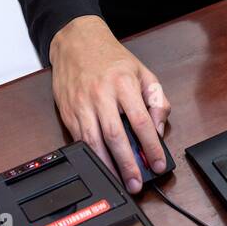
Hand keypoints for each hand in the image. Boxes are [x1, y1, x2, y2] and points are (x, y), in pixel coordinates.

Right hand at [48, 15, 171, 193]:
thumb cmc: (111, 58)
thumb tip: (158, 129)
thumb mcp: (142, 72)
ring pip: (94, 141)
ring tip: (119, 181)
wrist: (76, 42)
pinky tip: (100, 166)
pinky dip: (90, 155)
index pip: (141, 121)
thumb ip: (156, 100)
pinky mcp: (68, 112)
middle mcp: (101, 95)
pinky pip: (79, 139)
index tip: (158, 163)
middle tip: (136, 183)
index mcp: (124, 84)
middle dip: (127, 164)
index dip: (151, 146)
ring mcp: (82, 104)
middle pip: (115, 136)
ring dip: (107, 165)